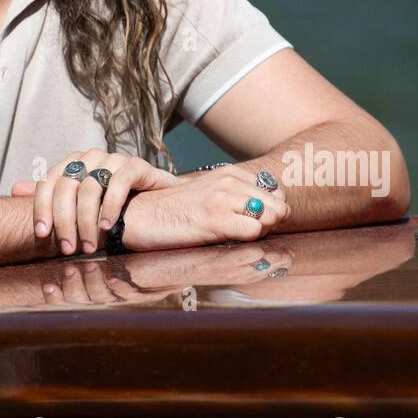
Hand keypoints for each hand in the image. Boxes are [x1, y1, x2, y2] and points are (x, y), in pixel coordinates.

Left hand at [10, 148, 178, 254]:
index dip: (41, 208)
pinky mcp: (137, 165)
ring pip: (91, 186)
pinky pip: (120, 182)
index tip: (41, 234)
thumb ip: (52, 196)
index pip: (49, 182)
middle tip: (67, 249)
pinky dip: (111, 207)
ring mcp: (115, 158)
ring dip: (87, 220)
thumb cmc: (114, 206)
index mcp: (73, 162)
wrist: (158, 204)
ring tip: (89, 245)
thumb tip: (16, 189)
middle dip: (65, 221)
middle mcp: (92, 156)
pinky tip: (109, 227)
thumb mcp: (79, 204)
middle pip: (68, 186)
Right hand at [124, 165, 290, 251]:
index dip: (272, 211)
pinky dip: (251, 242)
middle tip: (251, 235)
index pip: (274, 190)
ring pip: (270, 216)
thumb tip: (273, 211)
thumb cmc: (174, 211)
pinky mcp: (215, 219)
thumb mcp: (209, 195)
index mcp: (229, 173)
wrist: (140, 216)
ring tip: (241, 239)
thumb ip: (237, 198)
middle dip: (272, 224)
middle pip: (277, 204)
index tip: (257, 222)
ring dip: (263, 233)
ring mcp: (222, 198)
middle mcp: (228, 181)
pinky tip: (231, 243)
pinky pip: (254, 231)